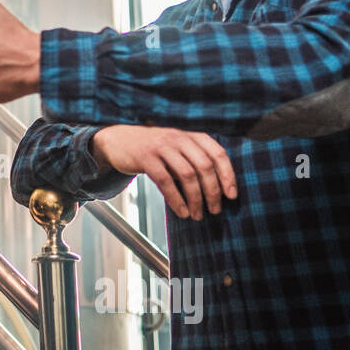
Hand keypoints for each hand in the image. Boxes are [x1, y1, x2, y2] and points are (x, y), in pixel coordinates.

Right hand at [92, 125, 236, 219]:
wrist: (118, 140)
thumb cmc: (152, 148)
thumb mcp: (176, 148)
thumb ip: (194, 159)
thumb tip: (217, 188)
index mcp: (191, 134)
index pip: (218, 154)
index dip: (228, 175)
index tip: (232, 195)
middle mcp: (178, 137)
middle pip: (204, 167)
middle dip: (212, 192)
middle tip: (214, 210)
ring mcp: (161, 146)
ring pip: (187, 175)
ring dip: (195, 199)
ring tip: (196, 214)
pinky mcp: (145, 157)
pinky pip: (165, 181)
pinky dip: (176, 199)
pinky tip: (181, 211)